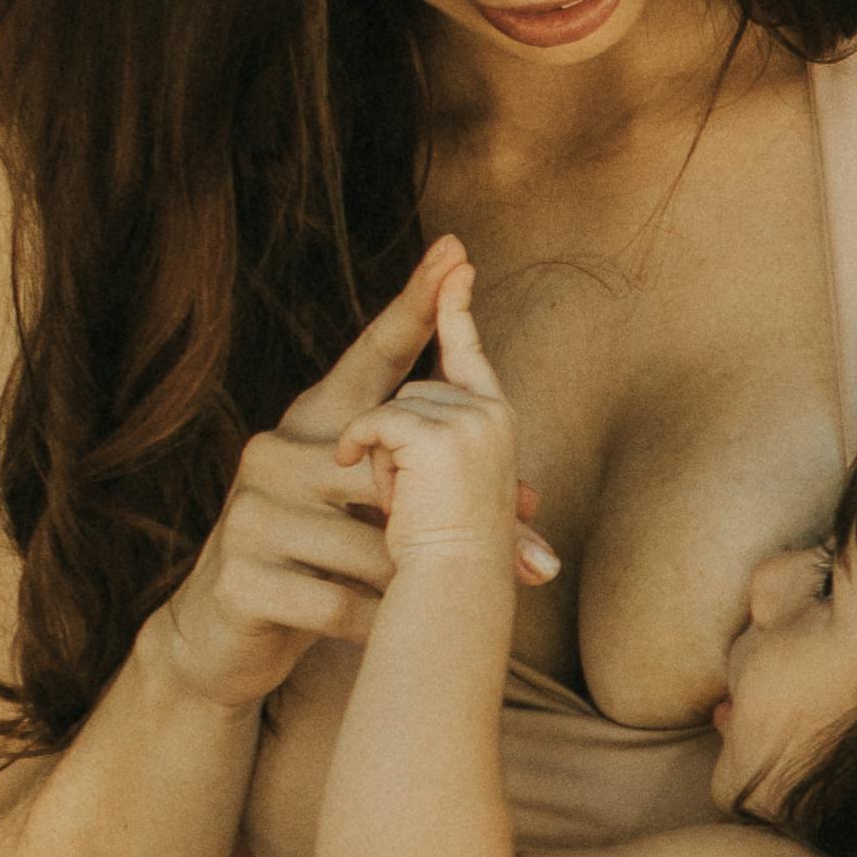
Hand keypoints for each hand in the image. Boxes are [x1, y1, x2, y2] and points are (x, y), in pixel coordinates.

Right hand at [142, 244, 555, 714]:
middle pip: (392, 471)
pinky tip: (381, 634)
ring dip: (413, 585)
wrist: (222, 637)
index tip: (455, 251)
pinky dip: (374, 624)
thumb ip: (429, 493)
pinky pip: (338, 601)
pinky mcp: (241, 576)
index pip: (371, 357)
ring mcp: (250, 511)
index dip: (413, 305)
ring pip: (372, 547)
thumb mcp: (368, 516)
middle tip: (530, 561)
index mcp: (313, 424)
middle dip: (452, 524)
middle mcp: (275, 451)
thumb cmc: (315, 565)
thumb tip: (538, 499)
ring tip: (425, 608)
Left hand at [335, 255, 537, 566]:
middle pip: (414, 392)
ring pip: (396, 409)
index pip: (469, 356)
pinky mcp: (440, 435)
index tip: (454, 261)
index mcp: (495, 425)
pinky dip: (363, 445)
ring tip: (400, 504)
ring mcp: (472, 423)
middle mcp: (493, 417)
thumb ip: (441, 459)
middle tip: (407, 498)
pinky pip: (381, 420)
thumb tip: (485, 488)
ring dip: (381, 456)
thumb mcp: (443, 496)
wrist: (448, 594)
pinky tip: (360, 471)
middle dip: (393, 439)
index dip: (455, 308)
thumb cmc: (443, 562)